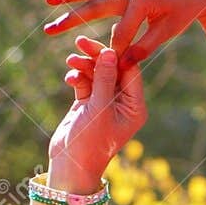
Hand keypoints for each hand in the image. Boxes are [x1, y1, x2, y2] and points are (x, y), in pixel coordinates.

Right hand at [44, 0, 205, 66]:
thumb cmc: (182, 13)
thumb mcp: (167, 32)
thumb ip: (144, 46)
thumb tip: (124, 64)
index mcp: (139, 2)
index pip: (120, 33)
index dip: (113, 53)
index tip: (102, 69)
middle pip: (94, 8)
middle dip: (70, 20)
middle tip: (48, 31)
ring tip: (48, 0)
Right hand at [48, 47, 145, 193]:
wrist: (70, 165)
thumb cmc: (90, 142)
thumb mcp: (99, 108)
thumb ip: (104, 79)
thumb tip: (110, 52)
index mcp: (135, 107)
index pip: (130, 72)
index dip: (117, 53)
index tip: (103, 38)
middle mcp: (123, 104)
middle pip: (113, 69)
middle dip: (97, 56)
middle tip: (80, 41)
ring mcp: (105, 103)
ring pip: (97, 73)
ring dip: (84, 65)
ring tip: (70, 61)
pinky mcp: (89, 104)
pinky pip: (85, 82)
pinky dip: (78, 77)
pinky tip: (70, 79)